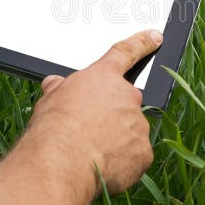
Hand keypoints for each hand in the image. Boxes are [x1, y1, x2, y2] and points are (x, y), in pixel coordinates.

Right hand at [31, 29, 160, 194]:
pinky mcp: (143, 152)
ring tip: (90, 153)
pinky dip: (122, 163)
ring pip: (130, 133)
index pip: (126, 52)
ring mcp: (138, 124)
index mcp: (104, 78)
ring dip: (116, 142)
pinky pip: (135, 157)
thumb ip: (60, 88)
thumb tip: (55, 84)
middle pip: (126, 103)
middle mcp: (127, 96)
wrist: (62, 163)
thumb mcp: (49, 100)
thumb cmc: (53, 130)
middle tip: (90, 132)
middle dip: (112, 116)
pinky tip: (103, 167)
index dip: (142, 43)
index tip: (156, 37)